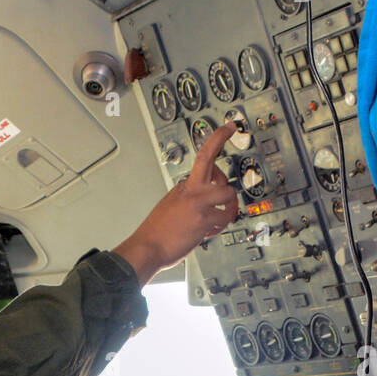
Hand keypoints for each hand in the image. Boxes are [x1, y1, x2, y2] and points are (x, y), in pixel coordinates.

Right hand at [112, 122, 239, 283]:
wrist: (147, 248)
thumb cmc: (156, 232)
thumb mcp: (169, 205)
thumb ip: (187, 196)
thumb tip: (203, 197)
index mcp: (183, 187)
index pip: (204, 156)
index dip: (218, 138)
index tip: (229, 127)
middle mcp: (192, 191)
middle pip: (221, 175)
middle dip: (228, 184)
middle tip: (227, 194)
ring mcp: (199, 205)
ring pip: (228, 196)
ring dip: (229, 208)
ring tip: (220, 217)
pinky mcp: (204, 220)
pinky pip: (224, 218)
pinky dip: (220, 226)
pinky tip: (210, 231)